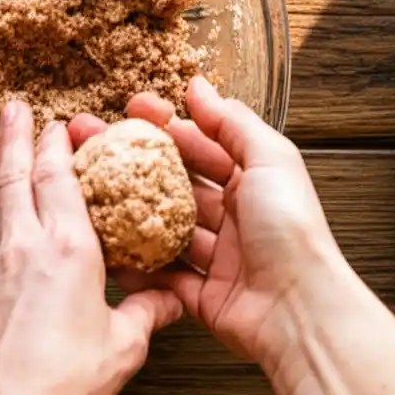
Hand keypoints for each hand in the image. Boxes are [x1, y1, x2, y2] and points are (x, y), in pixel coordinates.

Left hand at [0, 101, 182, 394]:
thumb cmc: (58, 388)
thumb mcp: (123, 347)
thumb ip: (148, 312)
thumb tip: (170, 299)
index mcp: (69, 250)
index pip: (59, 178)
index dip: (58, 145)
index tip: (61, 123)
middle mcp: (23, 246)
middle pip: (15, 174)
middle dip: (16, 135)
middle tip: (14, 107)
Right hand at [68, 76, 351, 368]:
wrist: (298, 306)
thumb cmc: (292, 229)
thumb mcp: (270, 158)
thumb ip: (233, 122)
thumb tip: (201, 87)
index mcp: (254, 183)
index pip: (204, 146)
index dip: (170, 127)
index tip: (134, 108)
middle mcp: (236, 219)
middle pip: (178, 186)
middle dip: (139, 167)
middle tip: (100, 146)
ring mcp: (219, 259)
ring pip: (165, 231)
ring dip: (132, 215)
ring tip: (95, 193)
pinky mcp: (204, 298)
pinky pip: (164, 279)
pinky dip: (139, 267)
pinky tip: (110, 247)